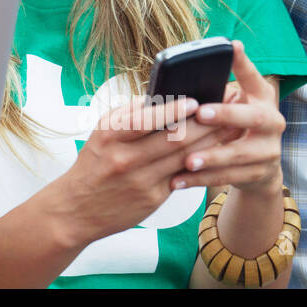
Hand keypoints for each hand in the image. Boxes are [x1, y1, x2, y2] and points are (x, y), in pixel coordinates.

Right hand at [43, 94, 224, 248]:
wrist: (77, 209)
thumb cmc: (93, 164)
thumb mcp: (102, 133)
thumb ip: (130, 114)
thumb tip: (161, 97)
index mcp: (111, 135)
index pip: (147, 118)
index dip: (175, 109)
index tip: (196, 101)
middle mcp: (126, 158)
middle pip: (174, 138)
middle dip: (204, 123)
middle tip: (225, 111)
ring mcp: (141, 180)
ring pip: (184, 158)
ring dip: (210, 142)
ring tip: (229, 129)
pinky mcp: (152, 199)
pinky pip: (182, 177)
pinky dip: (200, 163)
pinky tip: (215, 154)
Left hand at [169, 40, 285, 193]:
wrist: (260, 167)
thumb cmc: (234, 125)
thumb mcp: (232, 104)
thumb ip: (214, 92)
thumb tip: (178, 77)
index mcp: (261, 98)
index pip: (253, 77)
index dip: (243, 63)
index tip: (232, 47)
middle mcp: (271, 121)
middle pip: (252, 117)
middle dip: (226, 115)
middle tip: (200, 114)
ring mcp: (269, 150)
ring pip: (239, 154)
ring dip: (211, 157)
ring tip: (187, 160)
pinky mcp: (259, 173)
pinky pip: (228, 178)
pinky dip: (202, 180)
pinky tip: (178, 180)